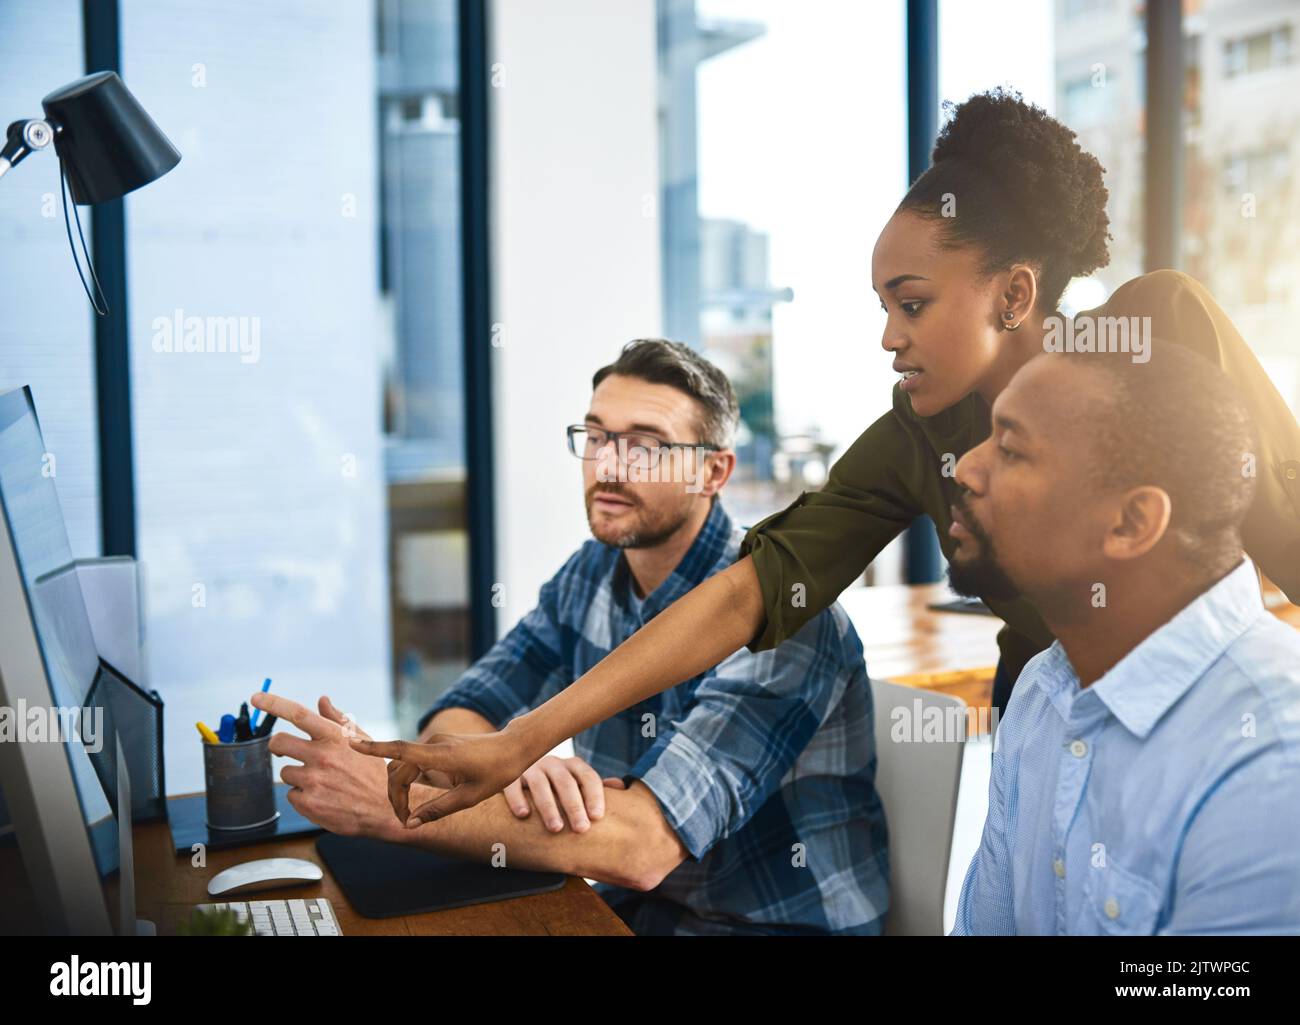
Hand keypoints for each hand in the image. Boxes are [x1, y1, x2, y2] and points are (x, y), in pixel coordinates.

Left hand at [250, 691, 403, 840]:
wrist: (385, 810)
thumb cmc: (373, 772)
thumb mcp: (363, 741)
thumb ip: (338, 720)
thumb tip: (322, 700)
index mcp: (334, 737)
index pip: (298, 714)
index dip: (274, 703)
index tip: (256, 697)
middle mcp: (322, 756)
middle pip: (278, 743)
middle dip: (277, 746)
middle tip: (284, 750)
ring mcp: (313, 781)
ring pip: (285, 772)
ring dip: (297, 775)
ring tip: (321, 781)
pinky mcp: (308, 804)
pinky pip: (291, 794)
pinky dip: (303, 796)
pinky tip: (322, 796)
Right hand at [350, 723, 539, 825]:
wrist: (514, 747)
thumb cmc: (496, 772)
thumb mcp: (468, 798)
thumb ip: (437, 810)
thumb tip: (409, 824)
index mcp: (441, 755)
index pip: (400, 749)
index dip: (373, 748)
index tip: (350, 744)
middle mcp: (435, 744)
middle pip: (398, 766)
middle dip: (393, 793)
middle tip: (402, 819)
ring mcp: (437, 742)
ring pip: (405, 763)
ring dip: (400, 785)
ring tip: (406, 812)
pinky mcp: (440, 744)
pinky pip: (416, 759)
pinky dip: (408, 776)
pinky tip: (410, 794)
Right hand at [502, 755, 623, 832]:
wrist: (518, 778)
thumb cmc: (556, 790)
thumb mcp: (576, 787)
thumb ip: (596, 788)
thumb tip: (622, 786)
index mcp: (573, 766)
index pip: (588, 777)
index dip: (595, 795)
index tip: (598, 817)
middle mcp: (553, 763)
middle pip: (566, 782)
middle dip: (574, 806)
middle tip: (581, 829)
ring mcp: (530, 768)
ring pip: (540, 783)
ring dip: (549, 806)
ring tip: (556, 828)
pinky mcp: (509, 775)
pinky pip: (512, 784)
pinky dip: (517, 798)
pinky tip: (523, 815)